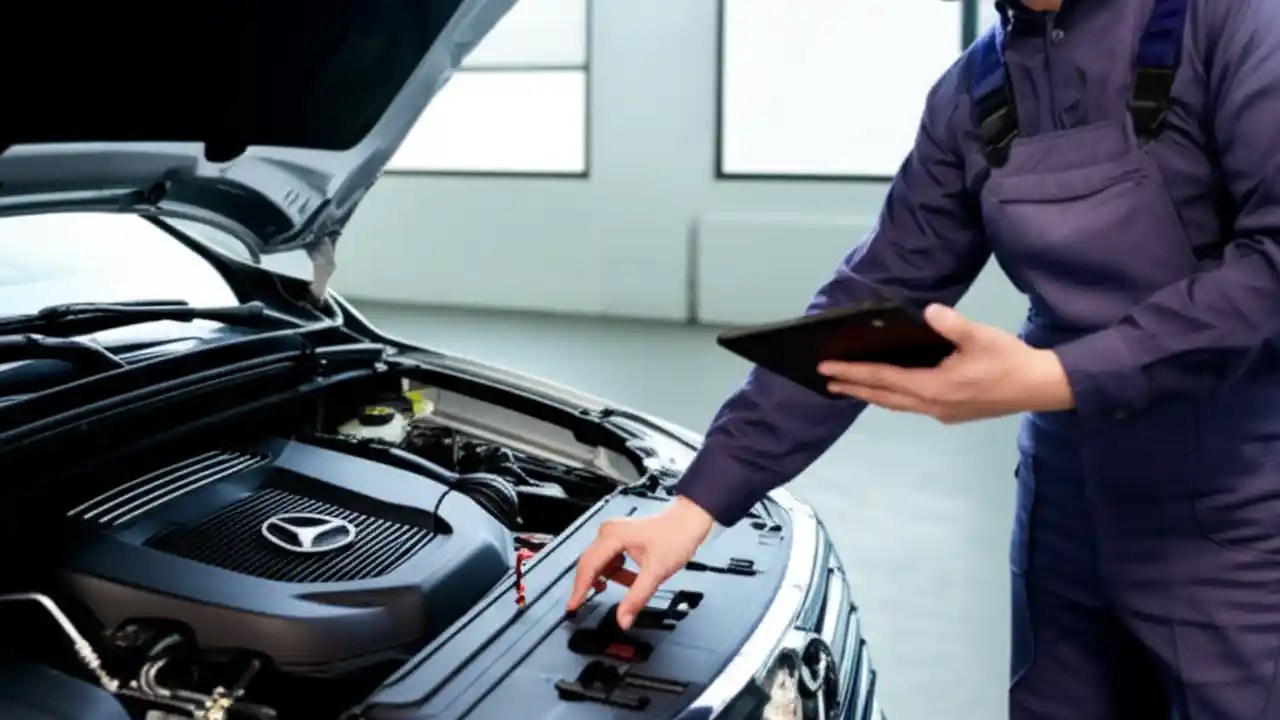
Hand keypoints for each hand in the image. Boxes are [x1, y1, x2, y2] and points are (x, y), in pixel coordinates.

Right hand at [567, 495, 714, 629]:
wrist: (689, 522)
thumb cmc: (675, 539)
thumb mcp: (655, 573)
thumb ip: (636, 598)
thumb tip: (622, 620)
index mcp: (612, 536)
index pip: (588, 567)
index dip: (579, 589)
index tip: (572, 607)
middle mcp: (608, 532)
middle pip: (589, 564)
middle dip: (588, 585)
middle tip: (583, 606)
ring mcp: (613, 533)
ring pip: (599, 563)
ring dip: (608, 578)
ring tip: (623, 587)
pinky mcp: (619, 537)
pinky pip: (609, 559)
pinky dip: (616, 572)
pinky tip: (630, 578)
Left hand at [818, 304, 1073, 422]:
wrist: (1040, 387)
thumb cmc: (1010, 360)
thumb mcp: (981, 336)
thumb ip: (952, 324)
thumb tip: (928, 312)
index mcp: (935, 388)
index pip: (883, 379)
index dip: (853, 372)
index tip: (826, 368)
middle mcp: (932, 405)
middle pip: (882, 397)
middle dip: (853, 387)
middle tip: (825, 380)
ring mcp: (942, 412)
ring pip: (896, 404)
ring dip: (871, 394)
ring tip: (848, 385)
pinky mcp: (951, 413)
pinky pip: (911, 405)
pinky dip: (892, 396)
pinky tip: (888, 389)